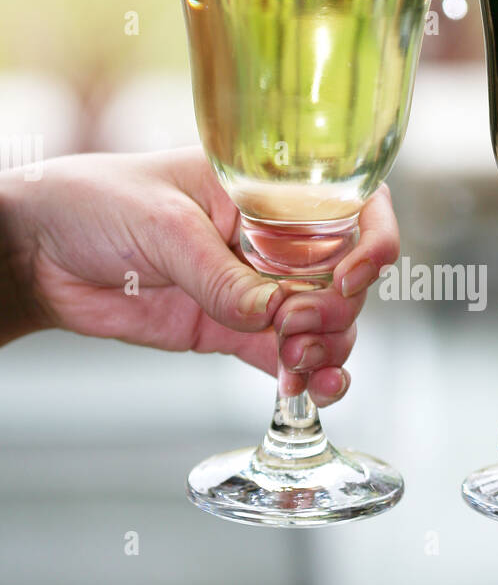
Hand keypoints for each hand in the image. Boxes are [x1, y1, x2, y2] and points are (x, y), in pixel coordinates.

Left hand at [0, 148, 397, 407]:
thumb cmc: (95, 203)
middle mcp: (272, 238)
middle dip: (338, 311)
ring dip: (327, 350)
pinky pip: (286, 357)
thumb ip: (219, 273)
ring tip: (299, 368)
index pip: (352, 206)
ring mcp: (257, 287)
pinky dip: (306, 378)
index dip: (371, 241)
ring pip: (325, 323)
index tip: (351, 277)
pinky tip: (309, 394)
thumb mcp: (162, 224)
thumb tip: (274, 316)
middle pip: (344, 278)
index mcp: (267, 190)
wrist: (38, 253)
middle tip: (298, 331)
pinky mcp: (233, 330)